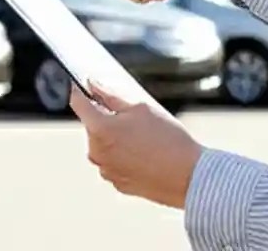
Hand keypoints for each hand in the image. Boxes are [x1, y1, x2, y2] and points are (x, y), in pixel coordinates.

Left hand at [70, 80, 203, 208]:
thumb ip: (111, 95)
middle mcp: (96, 152)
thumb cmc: (167, 138)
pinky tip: (145, 153)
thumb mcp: (141, 107)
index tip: (86, 84)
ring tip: (143, 137)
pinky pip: (114, 163)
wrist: (188, 176)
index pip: (78, 103)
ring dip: (115, 138)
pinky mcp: (117, 183)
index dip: (81, 90)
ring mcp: (106, 170)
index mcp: (99, 130)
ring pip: (103, 146)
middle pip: (92, 126)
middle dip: (106, 117)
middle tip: (133, 116)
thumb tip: (93, 84)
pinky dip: (123, 156)